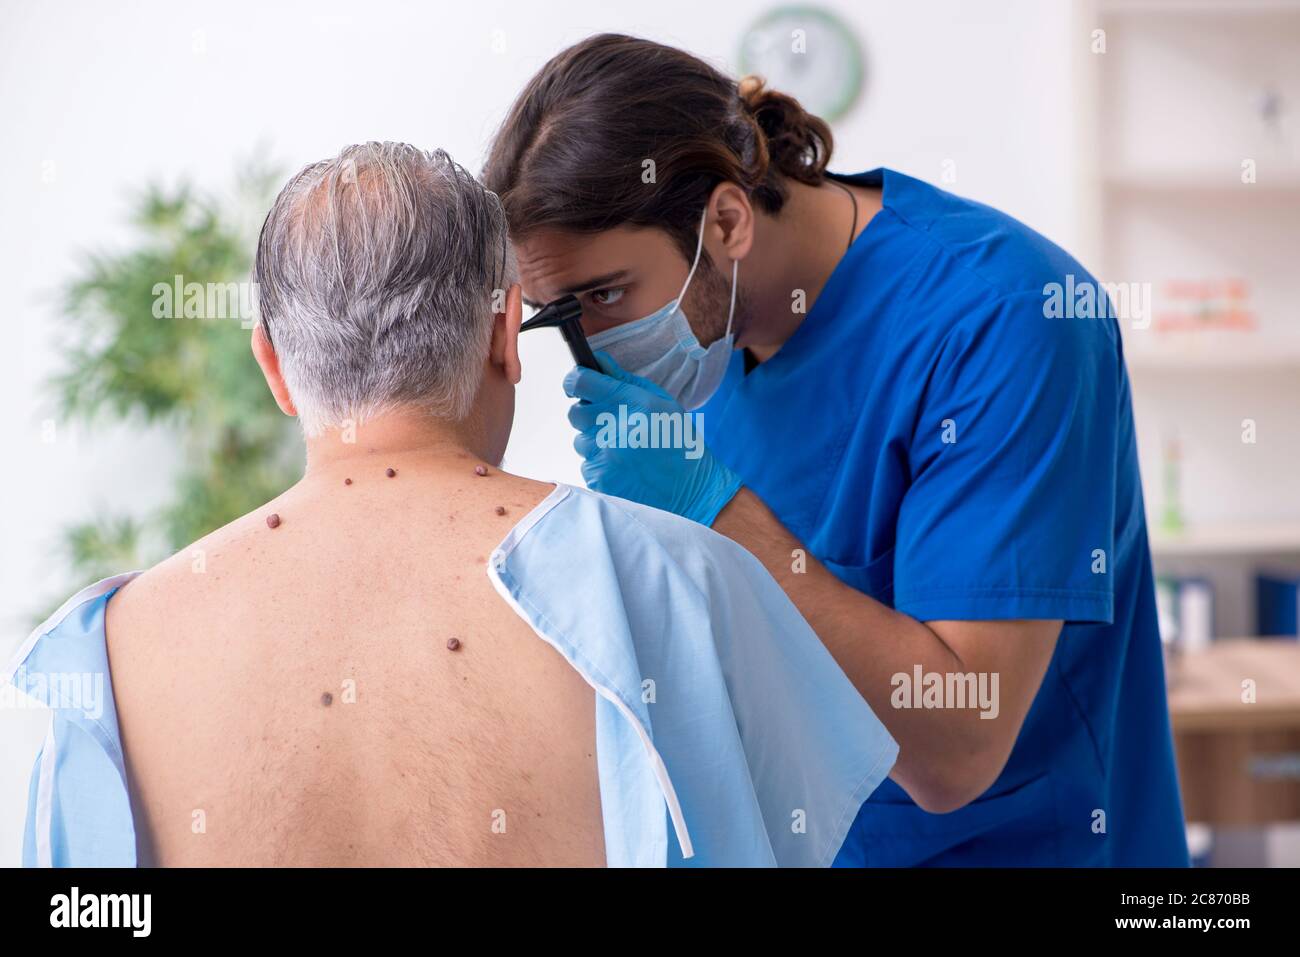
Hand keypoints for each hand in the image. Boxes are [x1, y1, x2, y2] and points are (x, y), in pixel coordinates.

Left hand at [563, 352, 741, 525]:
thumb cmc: (678, 441)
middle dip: (589, 415)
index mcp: (628, 403)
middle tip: (612, 423)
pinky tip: (625, 468)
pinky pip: (587, 465)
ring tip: (625, 450)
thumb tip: (598, 360)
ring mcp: (604, 456)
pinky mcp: (599, 479)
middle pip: (575, 413)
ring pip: (581, 441)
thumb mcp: (661, 401)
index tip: (580, 385)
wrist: (692, 489)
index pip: (579, 382)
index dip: (576, 381)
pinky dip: (602, 466)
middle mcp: (612, 428)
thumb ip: (624, 380)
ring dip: (596, 443)